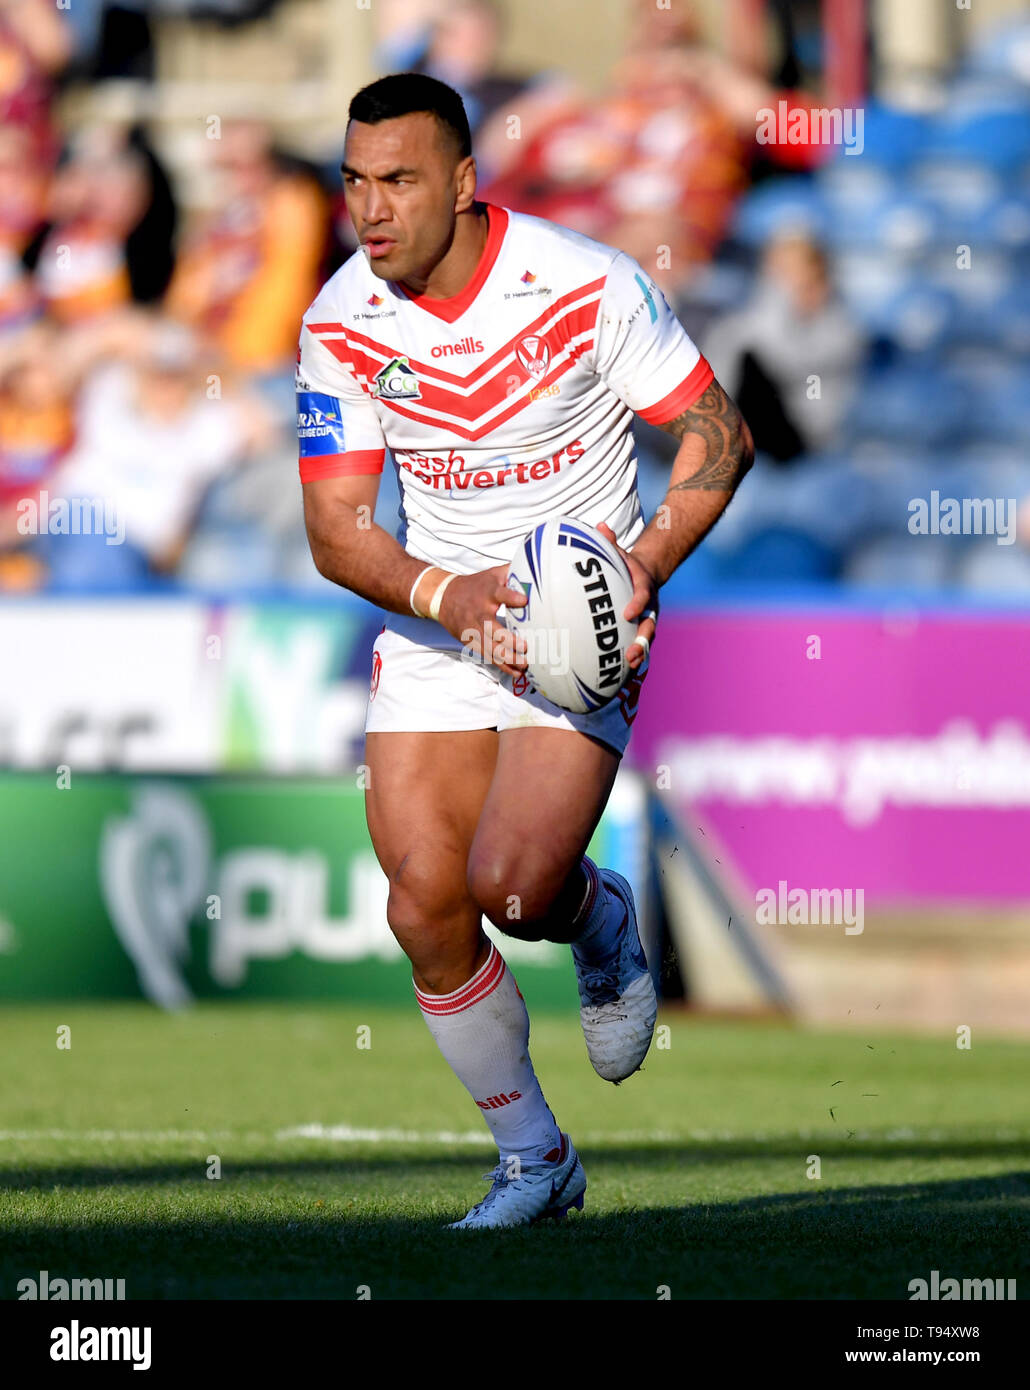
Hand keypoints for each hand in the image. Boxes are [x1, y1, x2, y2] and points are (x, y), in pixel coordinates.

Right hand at [435, 564, 528, 677]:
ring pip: (489, 647)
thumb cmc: (476, 586)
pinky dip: (501, 665)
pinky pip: (487, 655)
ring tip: (524, 664)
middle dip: (508, 640)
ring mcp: (473, 628)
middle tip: (525, 647)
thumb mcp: (492, 574)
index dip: (510, 597)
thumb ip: (512, 572)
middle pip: (492, 628)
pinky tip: (516, 672)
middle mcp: (479, 611)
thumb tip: (535, 568)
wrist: (444, 597)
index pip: (499, 593)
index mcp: (488, 592)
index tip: (523, 601)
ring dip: (507, 658)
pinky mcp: (470, 641)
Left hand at [596, 523, 657, 670]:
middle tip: (631, 652)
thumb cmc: (625, 563)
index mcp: (644, 587)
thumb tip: (600, 526)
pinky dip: (629, 656)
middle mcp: (648, 606)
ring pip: (644, 639)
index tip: (627, 613)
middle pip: (648, 625)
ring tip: (627, 665)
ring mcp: (645, 619)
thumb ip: (610, 541)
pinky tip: (617, 670)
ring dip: (638, 653)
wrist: (644, 573)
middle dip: (641, 640)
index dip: (637, 604)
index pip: (643, 596)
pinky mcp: (639, 628)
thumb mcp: (618, 551)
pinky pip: (635, 643)